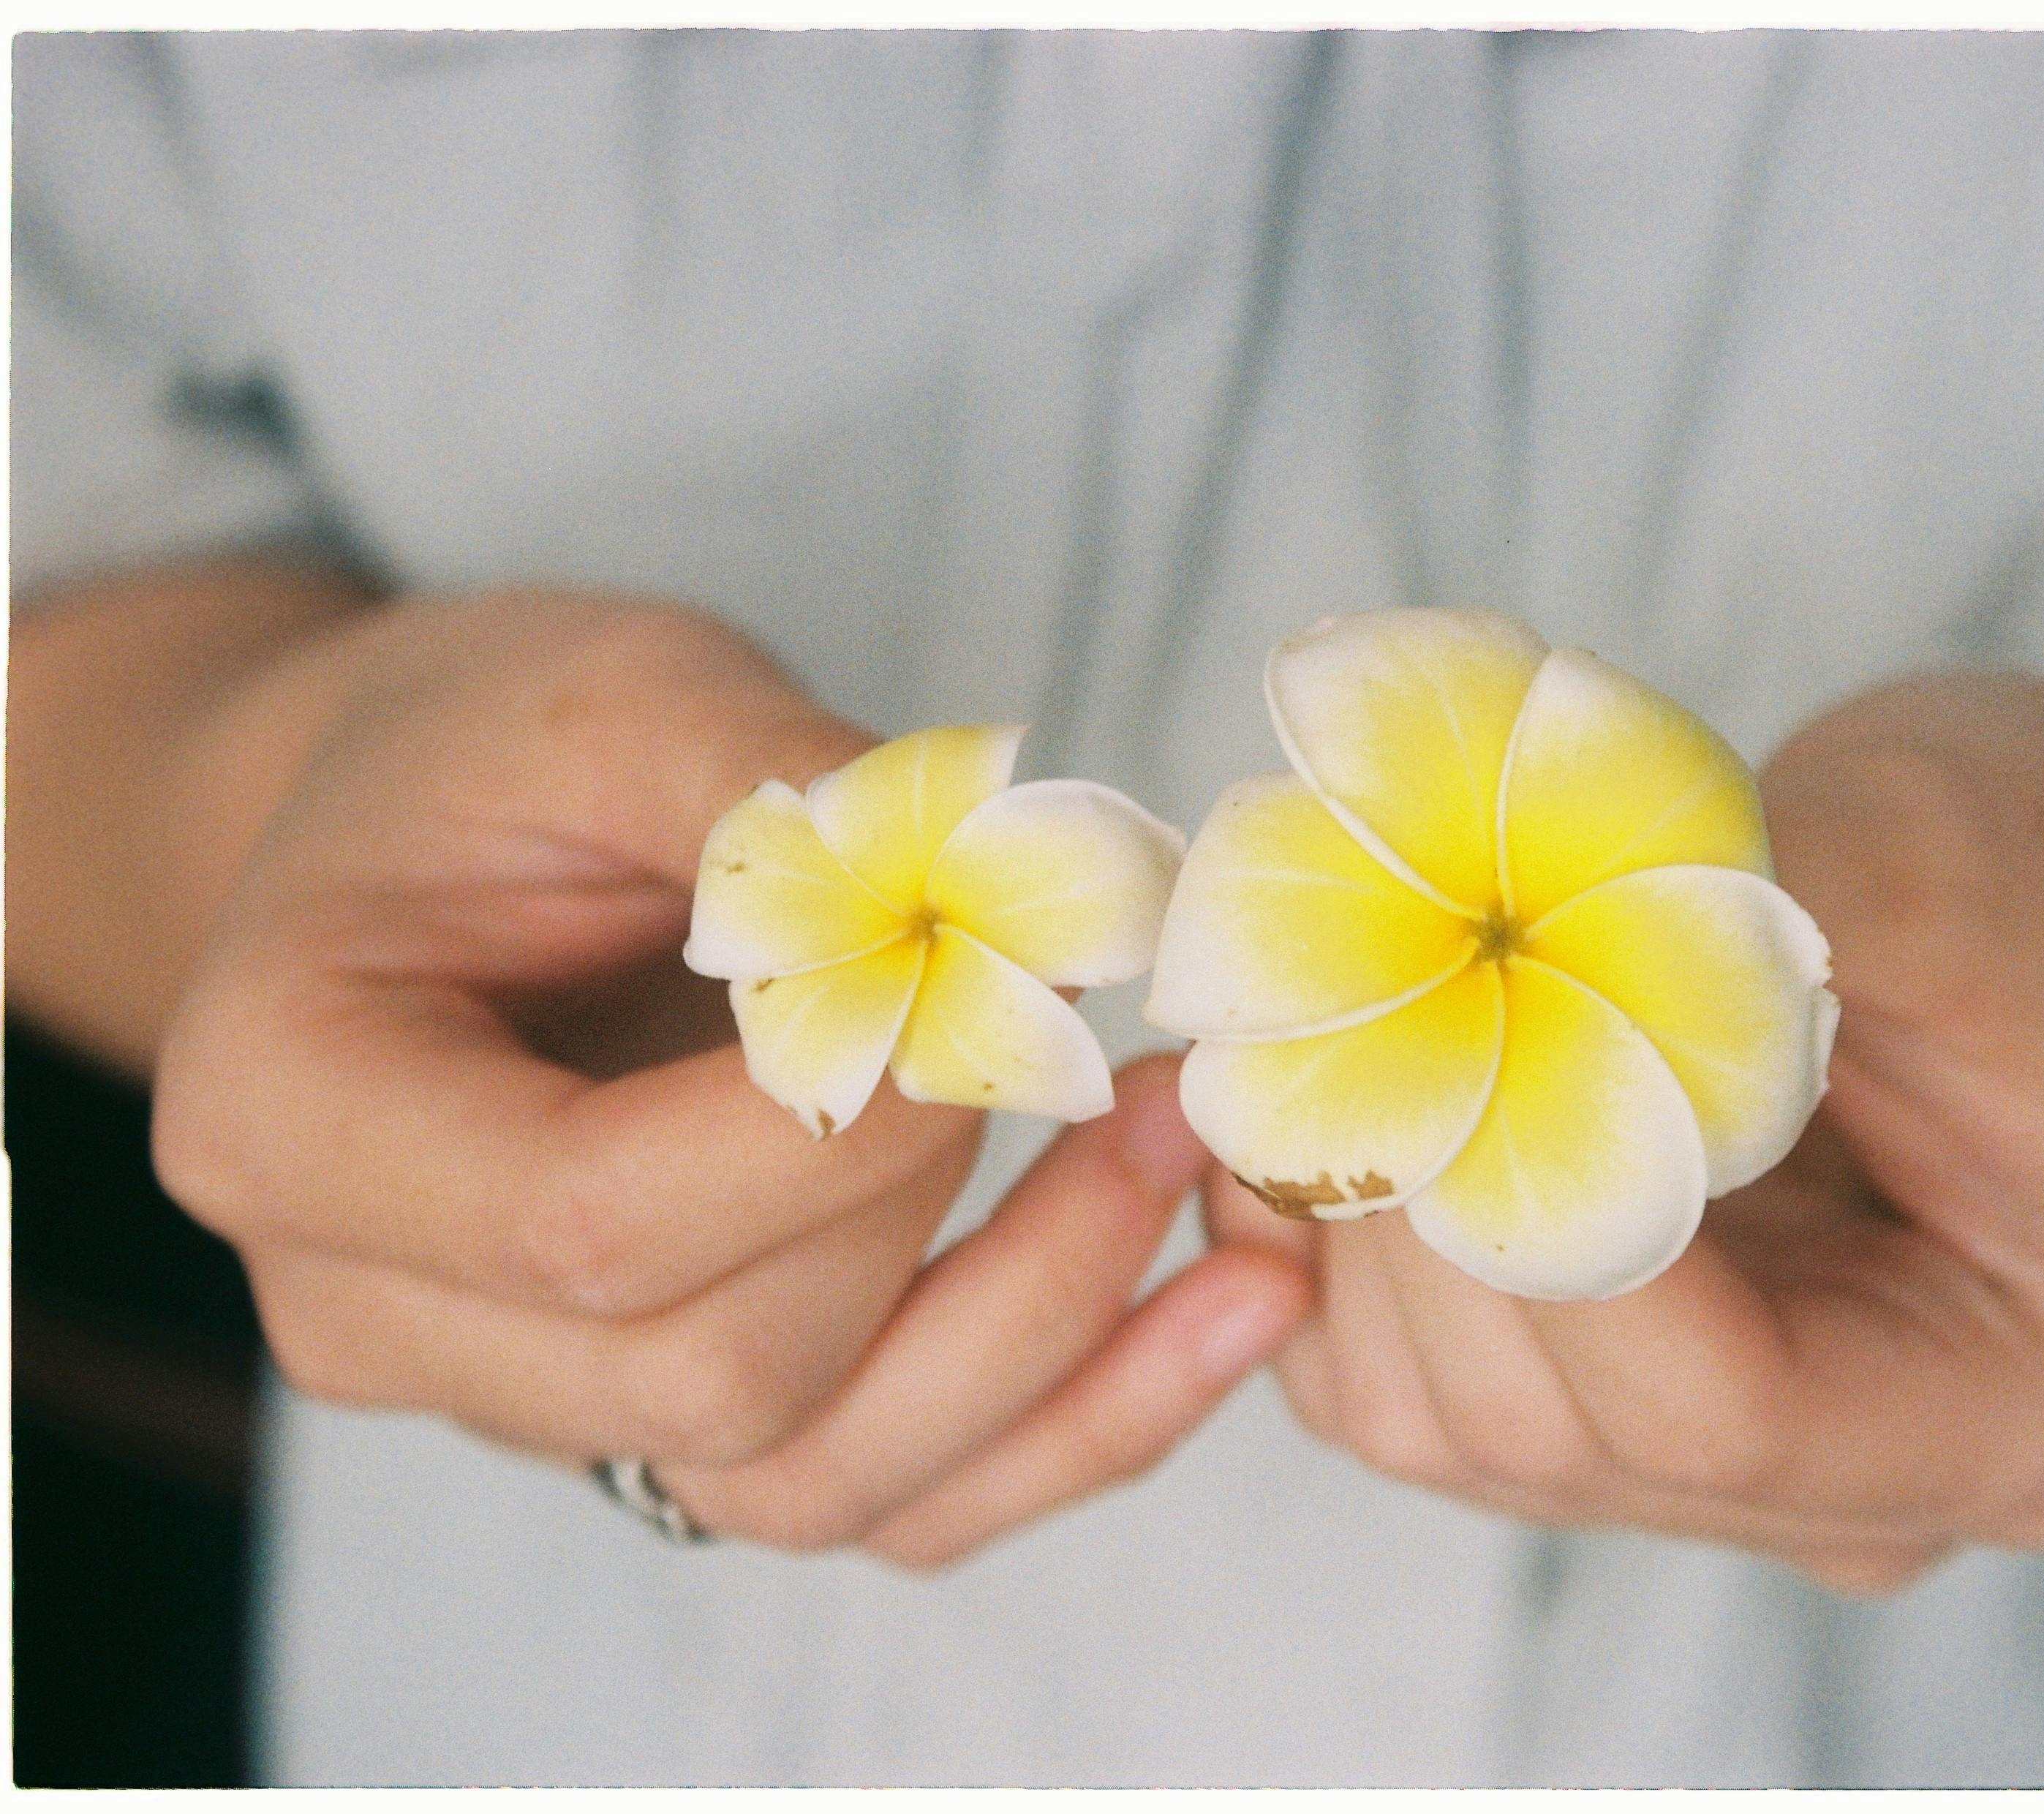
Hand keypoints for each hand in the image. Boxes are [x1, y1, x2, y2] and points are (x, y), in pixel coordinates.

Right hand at [149, 588, 1310, 1562]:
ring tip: (1206, 1168)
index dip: (833, 1132)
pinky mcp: (670, 1416)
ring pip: (816, 1480)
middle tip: (1132, 1066)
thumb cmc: (491, 744)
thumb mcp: (620, 694)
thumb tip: (1031, 921)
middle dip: (956, 1226)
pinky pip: (883, 1492)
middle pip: (716, 1379)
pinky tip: (1221, 1311)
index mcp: (291, 1117)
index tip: (1000, 994)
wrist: (435, 832)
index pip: (587, 1224)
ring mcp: (529, 1396)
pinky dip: (1066, 1419)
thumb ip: (797, 805)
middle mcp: (383, 1310)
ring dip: (1050, 1339)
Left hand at [1206, 674, 2043, 1591]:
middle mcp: (1861, 1496)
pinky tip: (1313, 1084)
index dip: (1542, 1227)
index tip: (1449, 1021)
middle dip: (1422, 1205)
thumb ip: (1710, 926)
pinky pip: (1395, 1369)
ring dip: (1349, 1218)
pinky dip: (1326, 1237)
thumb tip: (1457, 945)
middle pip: (1550, 1431)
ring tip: (1324, 1017)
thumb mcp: (1936, 853)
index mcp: (2022, 1413)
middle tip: (1344, 991)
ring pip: (1438, 1417)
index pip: (1714, 1409)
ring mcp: (1716, 1468)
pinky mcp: (1603, 1396)